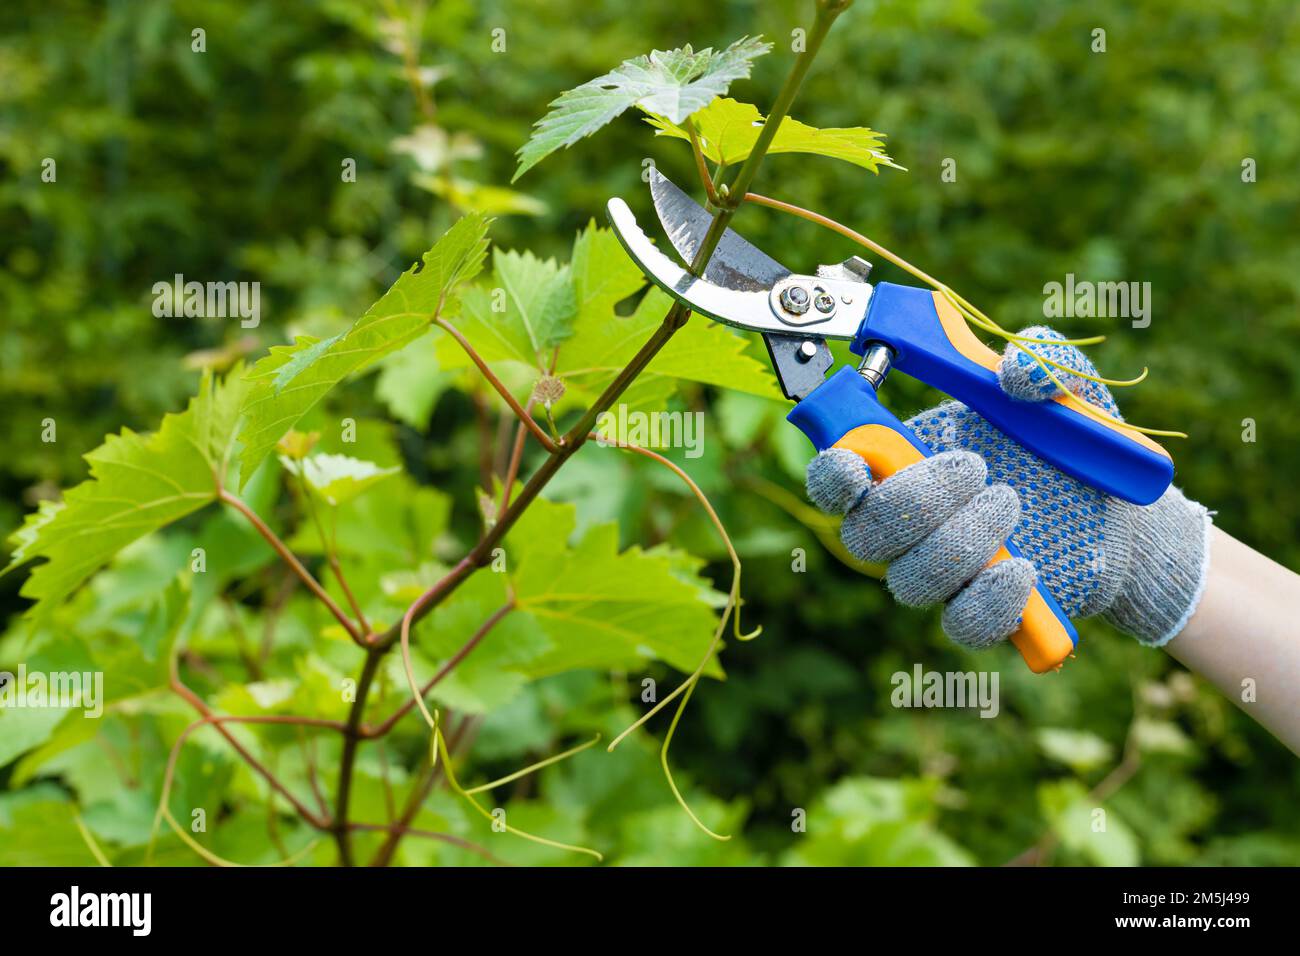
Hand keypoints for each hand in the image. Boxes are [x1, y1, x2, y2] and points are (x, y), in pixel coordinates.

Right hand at [805, 327, 1211, 649]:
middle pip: (865, 535)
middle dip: (913, 503)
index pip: (837, 479)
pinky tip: (1023, 571)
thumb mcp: (1067, 391)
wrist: (1122, 514)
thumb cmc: (1070, 445)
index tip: (857, 466)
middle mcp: (909, 526)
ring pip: (911, 582)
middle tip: (975, 468)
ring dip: (959, 543)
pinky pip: (962, 625)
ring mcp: (943, 573)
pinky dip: (989, 602)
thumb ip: (1042, 364)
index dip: (832, 476)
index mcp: (904, 463)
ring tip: (1011, 501)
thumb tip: (1016, 374)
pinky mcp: (984, 611)